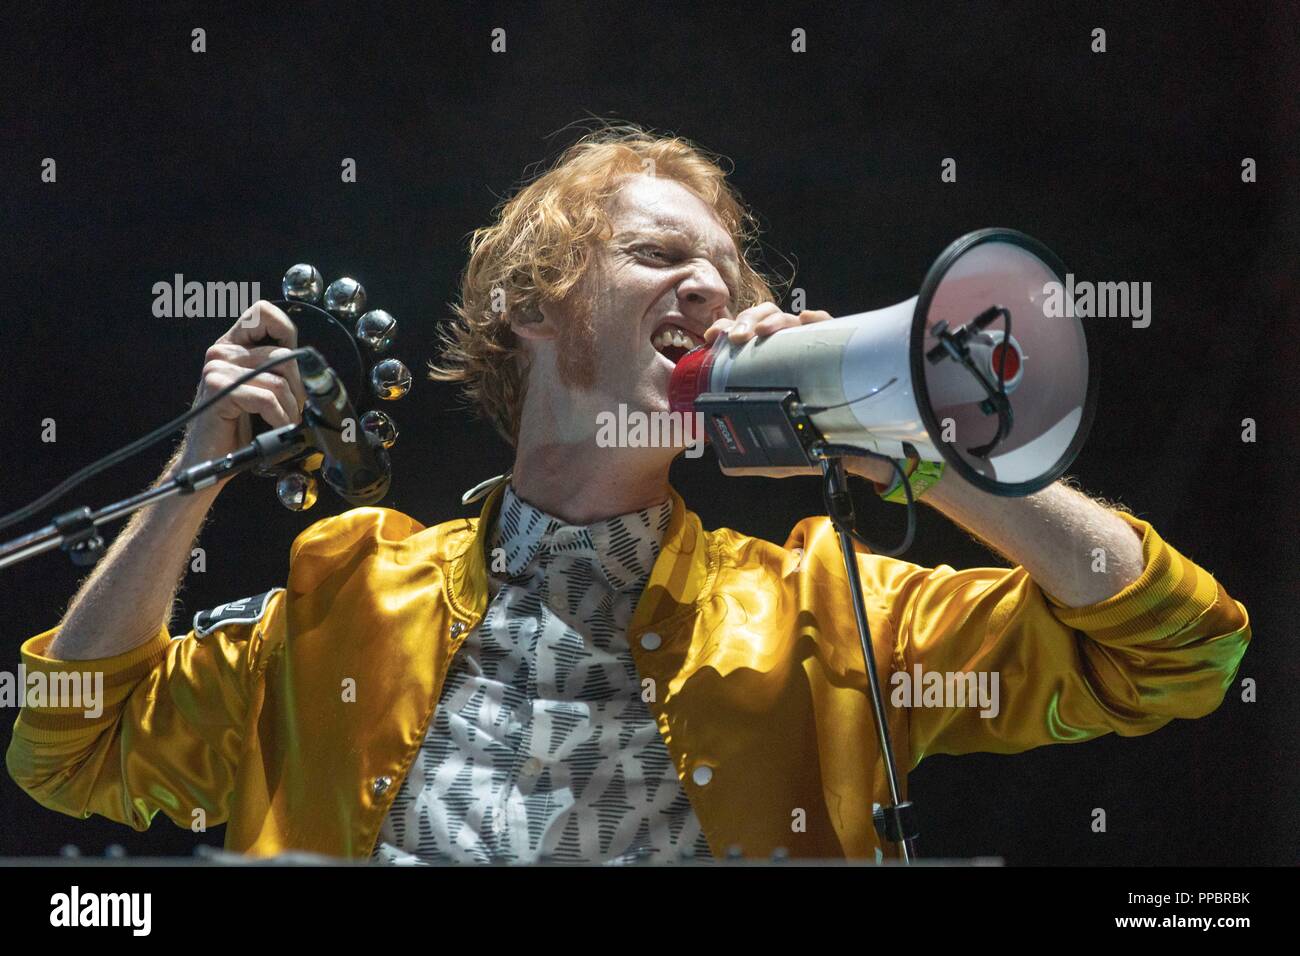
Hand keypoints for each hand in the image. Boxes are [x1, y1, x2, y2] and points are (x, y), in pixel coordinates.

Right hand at [178, 301, 305, 477]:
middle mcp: (222, 352)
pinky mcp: (217, 388)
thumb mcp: (261, 391)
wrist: (209, 460)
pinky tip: (275, 427)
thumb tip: (312, 366)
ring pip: (278, 380)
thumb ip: (277, 370)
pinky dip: (279, 417)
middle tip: (295, 410)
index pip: (262, 313)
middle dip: (298, 388)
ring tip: (285, 422)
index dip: (286, 329)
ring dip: (290, 408)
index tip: (297, 363)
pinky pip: (266, 398)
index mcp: (232, 346)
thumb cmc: (236, 428)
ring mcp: (217, 368)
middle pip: (282, 355)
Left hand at [705, 304, 896, 484]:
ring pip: (788, 319)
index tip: (711, 337)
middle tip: (736, 338)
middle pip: (762, 320)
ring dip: (772, 320)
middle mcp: (787, 350)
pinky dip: (816, 318)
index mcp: (767, 363)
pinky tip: (805, 319)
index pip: (743, 337)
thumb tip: (725, 466)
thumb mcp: (779, 449)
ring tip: (762, 332)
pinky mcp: (838, 348)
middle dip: (745, 322)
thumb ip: (752, 455)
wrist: (851, 447)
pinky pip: (828, 325)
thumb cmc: (811, 439)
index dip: (725, 330)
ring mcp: (811, 346)